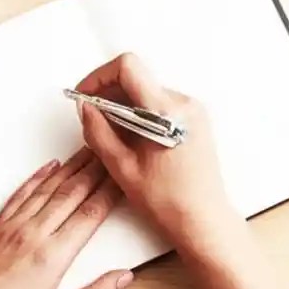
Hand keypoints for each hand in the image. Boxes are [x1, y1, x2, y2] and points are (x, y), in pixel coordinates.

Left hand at [0, 151, 132, 288]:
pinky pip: (21, 193)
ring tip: (86, 152)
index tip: (124, 178)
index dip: (110, 192)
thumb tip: (122, 278)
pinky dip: (37, 177)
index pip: (90, 214)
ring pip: (47, 188)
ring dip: (70, 167)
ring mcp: (12, 227)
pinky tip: (48, 168)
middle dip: (94, 170)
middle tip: (110, 153)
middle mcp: (32, 234)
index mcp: (52, 256)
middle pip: (71, 193)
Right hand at [75, 53, 238, 250]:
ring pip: (146, 91)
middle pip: (136, 78)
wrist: (203, 221)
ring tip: (115, 138)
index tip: (85, 96)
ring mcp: (193, 110)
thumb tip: (85, 107)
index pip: (128, 67)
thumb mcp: (121, 167)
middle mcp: (184, 103)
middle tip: (93, 120)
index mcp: (167, 111)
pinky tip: (133, 141)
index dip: (99, 76)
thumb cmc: (167, 201)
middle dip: (108, 95)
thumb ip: (98, 131)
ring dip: (124, 106)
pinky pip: (160, 103)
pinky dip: (140, 114)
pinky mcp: (195, 120)